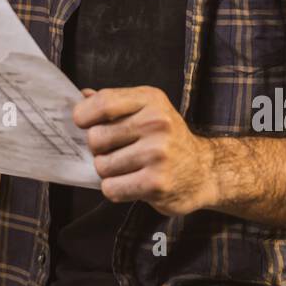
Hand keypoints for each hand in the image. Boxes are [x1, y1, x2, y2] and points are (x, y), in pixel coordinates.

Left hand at [73, 86, 215, 215]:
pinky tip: (131, 183)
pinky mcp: (156, 183)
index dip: (83, 116)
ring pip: (102, 166)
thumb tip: (81, 96)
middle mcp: (156, 123)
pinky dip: (115, 189)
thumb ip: (114, 103)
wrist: (204, 171)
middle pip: (96, 138)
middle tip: (116, 151)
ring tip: (127, 168)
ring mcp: (157, 153)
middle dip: (99, 149)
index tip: (83, 124)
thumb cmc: (168, 140)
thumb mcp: (148, 110)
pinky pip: (112, 188)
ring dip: (108, 171)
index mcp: (150, 100)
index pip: (102, 103)